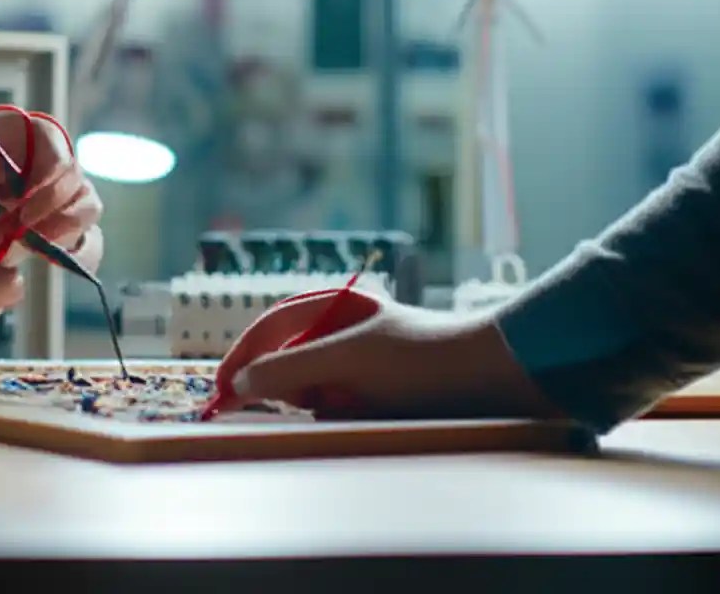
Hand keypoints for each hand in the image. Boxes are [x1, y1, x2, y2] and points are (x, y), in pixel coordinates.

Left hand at [0, 108, 103, 271]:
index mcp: (34, 136)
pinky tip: (48, 259)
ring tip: (34, 243)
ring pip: (89, 208)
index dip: (49, 175)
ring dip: (66, 228)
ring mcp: (64, 197)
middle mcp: (56, 164)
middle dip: (53, 206)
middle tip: (22, 225)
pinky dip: (77, 254)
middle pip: (78, 180)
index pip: (59, 150)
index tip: (22, 198)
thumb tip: (0, 167)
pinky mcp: (64, 230)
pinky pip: (88, 243)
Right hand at [214, 291, 561, 420]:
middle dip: (288, 383)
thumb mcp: (350, 361)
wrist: (498, 377)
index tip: (221, 390)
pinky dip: (341, 410)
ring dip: (319, 400)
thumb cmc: (425, 359)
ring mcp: (362, 358)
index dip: (242, 356)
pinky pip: (339, 400)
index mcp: (336, 304)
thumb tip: (241, 383)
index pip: (270, 326)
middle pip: (287, 357)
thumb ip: (289, 370)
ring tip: (350, 405)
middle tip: (291, 405)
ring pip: (312, 385)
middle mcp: (345, 326)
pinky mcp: (379, 386)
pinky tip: (363, 414)